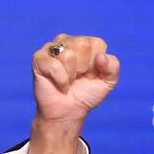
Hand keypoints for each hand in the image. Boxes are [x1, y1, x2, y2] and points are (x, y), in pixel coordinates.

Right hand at [27, 35, 118, 153]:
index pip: (97, 44)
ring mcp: (51, 48)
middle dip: (83, 68)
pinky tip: (59, 84)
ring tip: (68, 81)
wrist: (68, 113)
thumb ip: (113, 67)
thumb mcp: (108, 82)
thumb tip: (101, 56)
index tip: (91, 75)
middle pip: (83, 45)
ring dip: (71, 75)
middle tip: (78, 78)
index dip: (97, 65)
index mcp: (86, 43)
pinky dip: (61, 80)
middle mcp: (68, 41)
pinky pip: (54, 65)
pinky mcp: (39, 59)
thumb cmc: (86, 95)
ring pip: (69, 55)